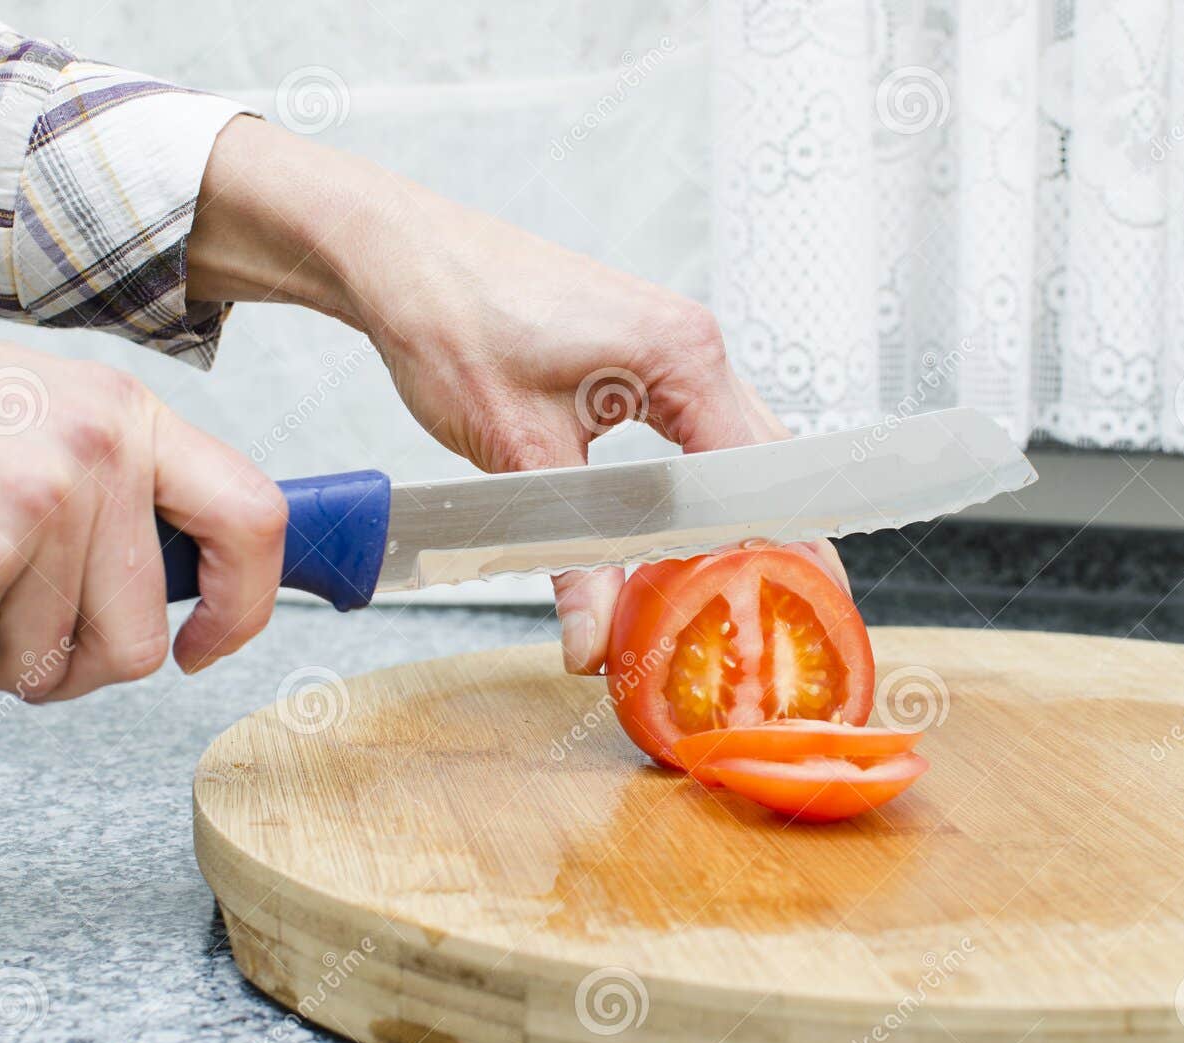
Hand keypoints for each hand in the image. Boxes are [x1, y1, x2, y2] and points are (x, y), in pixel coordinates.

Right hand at [0, 271, 285, 699]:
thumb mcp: (38, 413)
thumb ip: (109, 491)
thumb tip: (157, 600)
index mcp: (128, 416)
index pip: (252, 520)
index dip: (242, 606)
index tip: (199, 647)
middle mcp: (97, 455)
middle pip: (135, 640)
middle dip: (68, 668)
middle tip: (4, 640)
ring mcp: (33, 506)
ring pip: (44, 667)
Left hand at [188, 118, 846, 672]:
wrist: (400, 260)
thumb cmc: (450, 321)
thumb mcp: (518, 457)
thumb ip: (571, 561)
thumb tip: (598, 642)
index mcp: (682, 355)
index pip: (760, 478)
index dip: (777, 554)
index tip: (783, 613)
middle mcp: (691, 343)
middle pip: (762, 465)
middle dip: (764, 543)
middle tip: (764, 621)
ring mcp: (669, 344)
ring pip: (730, 450)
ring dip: (726, 517)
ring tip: (721, 592)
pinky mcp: (638, 356)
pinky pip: (693, 432)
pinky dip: (691, 487)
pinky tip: (673, 536)